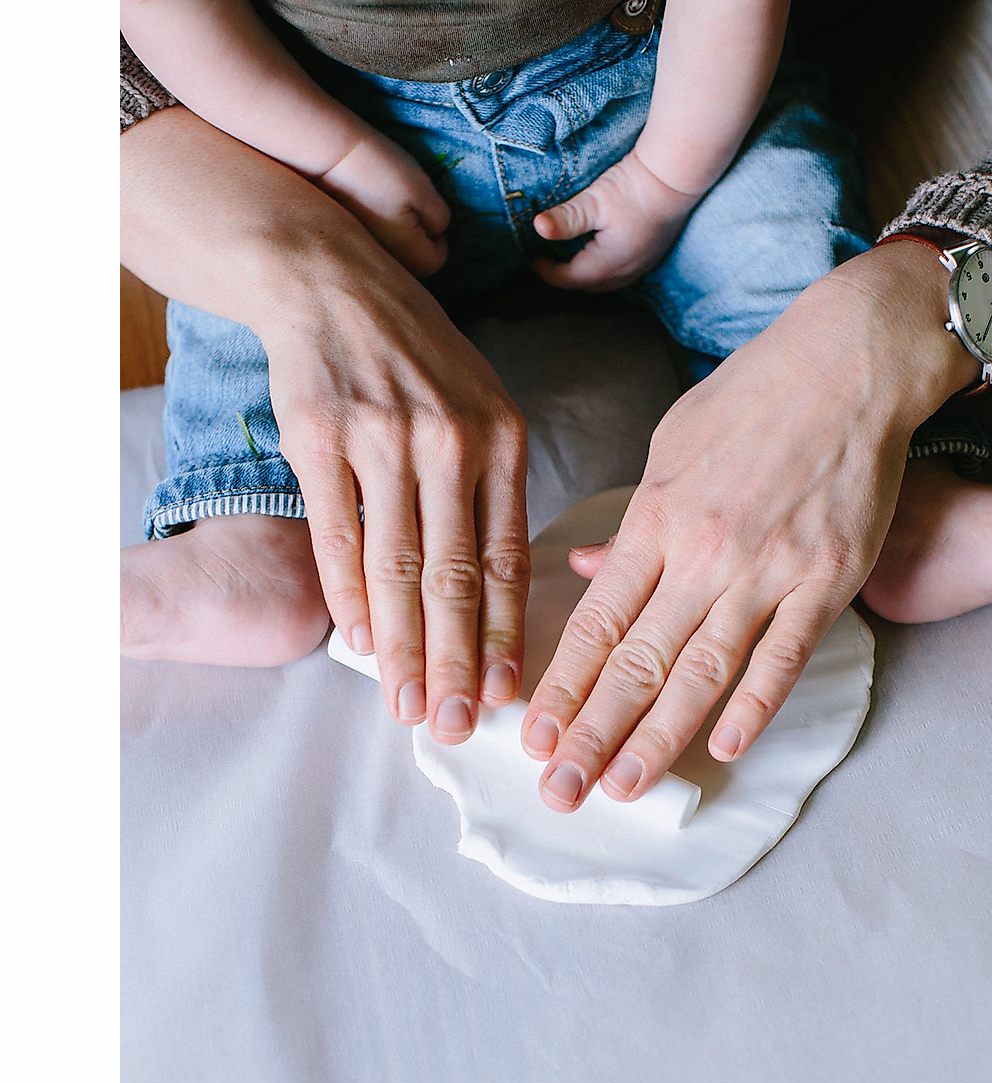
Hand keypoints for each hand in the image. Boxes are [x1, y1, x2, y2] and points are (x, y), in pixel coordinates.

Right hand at [122, 108, 528, 738]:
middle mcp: (447, 441)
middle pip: (453, 576)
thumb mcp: (482, 406)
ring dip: (401, 646)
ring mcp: (381, 439)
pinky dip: (347, 594)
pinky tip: (360, 641)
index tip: (504, 692)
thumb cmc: (418, 357)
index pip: (507, 557)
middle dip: (455, 661)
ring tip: (406, 704)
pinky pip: (335, 535)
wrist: (334, 282)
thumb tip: (493, 590)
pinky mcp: (318, 438)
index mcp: (501, 438)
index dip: (504, 632)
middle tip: (455, 725)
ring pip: (395, 567)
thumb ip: (493, 490)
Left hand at [519, 242, 980, 810]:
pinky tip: (724, 749)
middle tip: (560, 790)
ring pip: (701, 672)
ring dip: (658, 737)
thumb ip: (631, 521)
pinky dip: (753, 706)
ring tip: (623, 788)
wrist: (847, 364)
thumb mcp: (670, 446)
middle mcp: (702, 553)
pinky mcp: (826, 580)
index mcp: (654, 519)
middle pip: (637, 661)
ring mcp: (767, 570)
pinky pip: (783, 656)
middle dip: (593, 733)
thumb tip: (588, 569)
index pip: (596, 623)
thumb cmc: (751, 399)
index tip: (535, 737)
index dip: (563, 687)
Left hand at [531, 149, 699, 290]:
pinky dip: (602, 269)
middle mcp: (626, 272)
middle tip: (546, 260)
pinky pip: (620, 274)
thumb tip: (538, 227)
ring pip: (604, 282)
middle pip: (587, 285)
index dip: (547, 272)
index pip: (569, 279)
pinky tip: (596, 252)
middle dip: (564, 276)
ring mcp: (642, 266)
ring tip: (568, 257)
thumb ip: (566, 219)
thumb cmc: (635, 186)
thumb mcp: (595, 201)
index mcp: (609, 263)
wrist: (676, 176)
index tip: (532, 259)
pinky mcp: (651, 256)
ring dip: (584, 274)